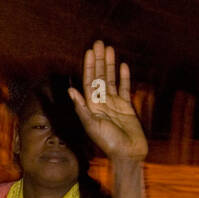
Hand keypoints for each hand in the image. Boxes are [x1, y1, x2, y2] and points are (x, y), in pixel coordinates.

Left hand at [68, 41, 147, 164]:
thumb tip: (70, 91)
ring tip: (110, 49)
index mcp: (91, 106)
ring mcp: (115, 104)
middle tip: (99, 43)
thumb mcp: (92, 125)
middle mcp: (102, 103)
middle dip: (99, 60)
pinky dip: (124, 77)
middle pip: (100, 77)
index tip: (90, 51)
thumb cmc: (108, 142)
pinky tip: (123, 65)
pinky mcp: (127, 107)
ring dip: (110, 64)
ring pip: (112, 79)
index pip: (89, 81)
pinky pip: (125, 88)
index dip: (89, 66)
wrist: (128, 154)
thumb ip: (82, 108)